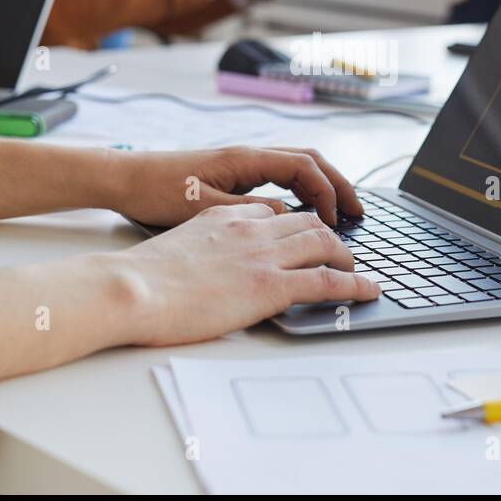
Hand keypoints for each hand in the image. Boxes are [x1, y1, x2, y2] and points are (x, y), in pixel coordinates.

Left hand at [112, 145, 364, 226]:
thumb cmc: (156, 191)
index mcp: (245, 159)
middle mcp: (248, 156)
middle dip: (338, 185)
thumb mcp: (205, 208)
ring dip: (322, 187)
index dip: (328, 192)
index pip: (304, 167)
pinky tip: (302, 214)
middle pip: (309, 161)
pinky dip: (300, 191)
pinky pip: (279, 177)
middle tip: (358, 213)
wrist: (123, 179)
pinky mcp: (233, 176)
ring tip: (339, 214)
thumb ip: (248, 212)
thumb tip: (286, 215)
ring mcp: (241, 164)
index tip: (338, 221)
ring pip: (296, 167)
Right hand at [118, 204, 379, 345]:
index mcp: (224, 217)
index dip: (292, 222)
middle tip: (341, 245)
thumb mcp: (175, 246)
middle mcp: (249, 228)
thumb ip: (201, 247)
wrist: (131, 289)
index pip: (272, 210)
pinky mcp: (272, 285)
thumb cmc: (140, 278)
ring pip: (323, 242)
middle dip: (329, 231)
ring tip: (357, 268)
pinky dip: (354, 283)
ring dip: (346, 254)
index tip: (300, 232)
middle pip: (306, 220)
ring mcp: (263, 255)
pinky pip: (327, 280)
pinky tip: (368, 290)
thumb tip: (207, 267)